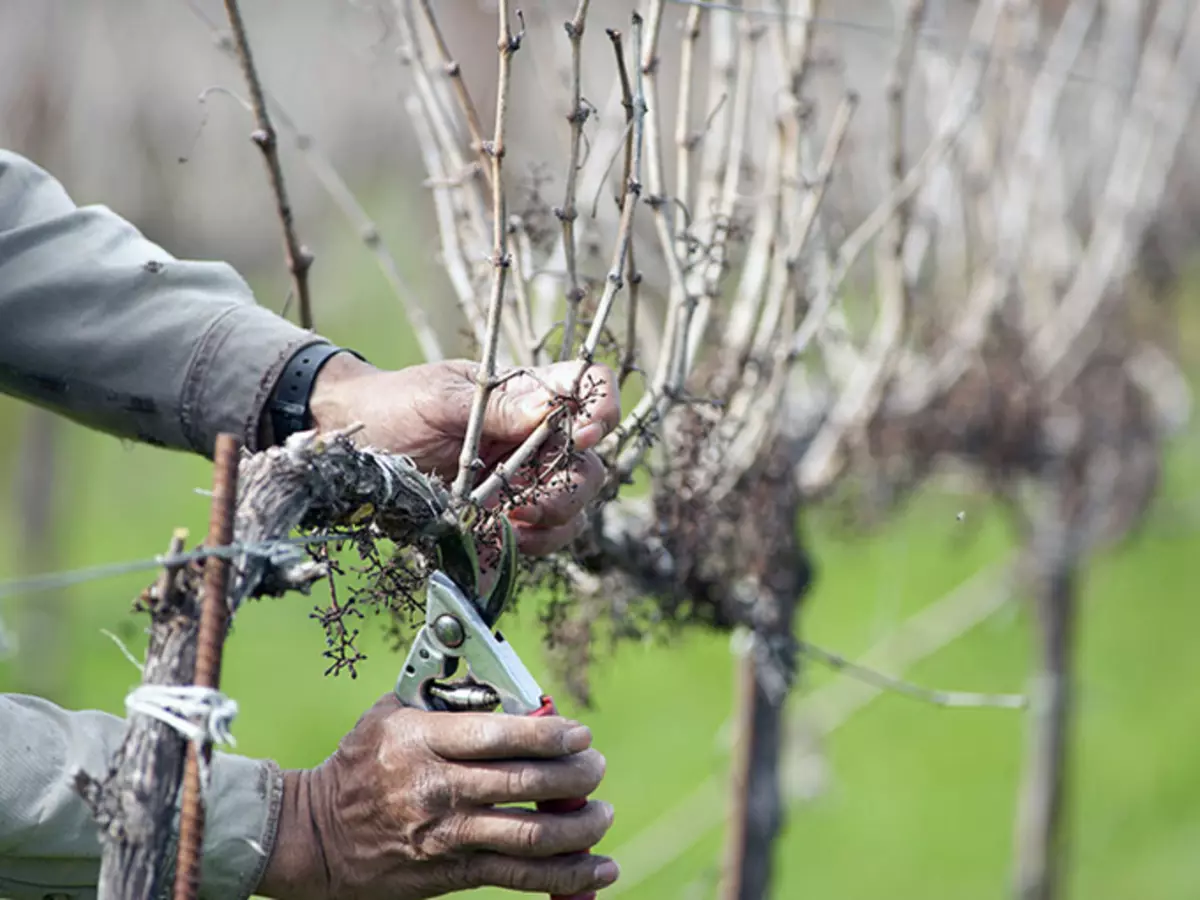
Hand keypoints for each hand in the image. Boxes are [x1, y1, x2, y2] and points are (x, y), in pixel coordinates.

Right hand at [256, 694, 618, 899]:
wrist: (313, 836)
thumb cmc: (358, 765)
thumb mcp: (389, 716)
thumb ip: (444, 699)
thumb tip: (501, 690)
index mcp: (424, 740)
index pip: (501, 734)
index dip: (551, 733)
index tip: (580, 734)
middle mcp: (439, 788)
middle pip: (526, 782)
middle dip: (576, 775)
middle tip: (596, 768)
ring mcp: (447, 835)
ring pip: (531, 834)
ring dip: (580, 826)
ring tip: (601, 815)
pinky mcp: (451, 873)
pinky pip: (518, 875)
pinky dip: (567, 874)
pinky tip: (599, 867)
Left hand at [308, 355, 620, 555]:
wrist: (354, 448)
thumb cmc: (396, 407)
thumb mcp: (440, 399)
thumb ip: (497, 406)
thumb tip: (550, 407)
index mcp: (526, 394)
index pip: (588, 389)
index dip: (601, 408)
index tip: (584, 432)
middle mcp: (535, 438)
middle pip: (590, 461)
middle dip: (572, 485)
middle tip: (531, 500)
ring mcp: (524, 480)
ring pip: (574, 505)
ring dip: (553, 519)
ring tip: (510, 521)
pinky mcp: (507, 517)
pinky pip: (544, 536)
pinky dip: (531, 543)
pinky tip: (500, 537)